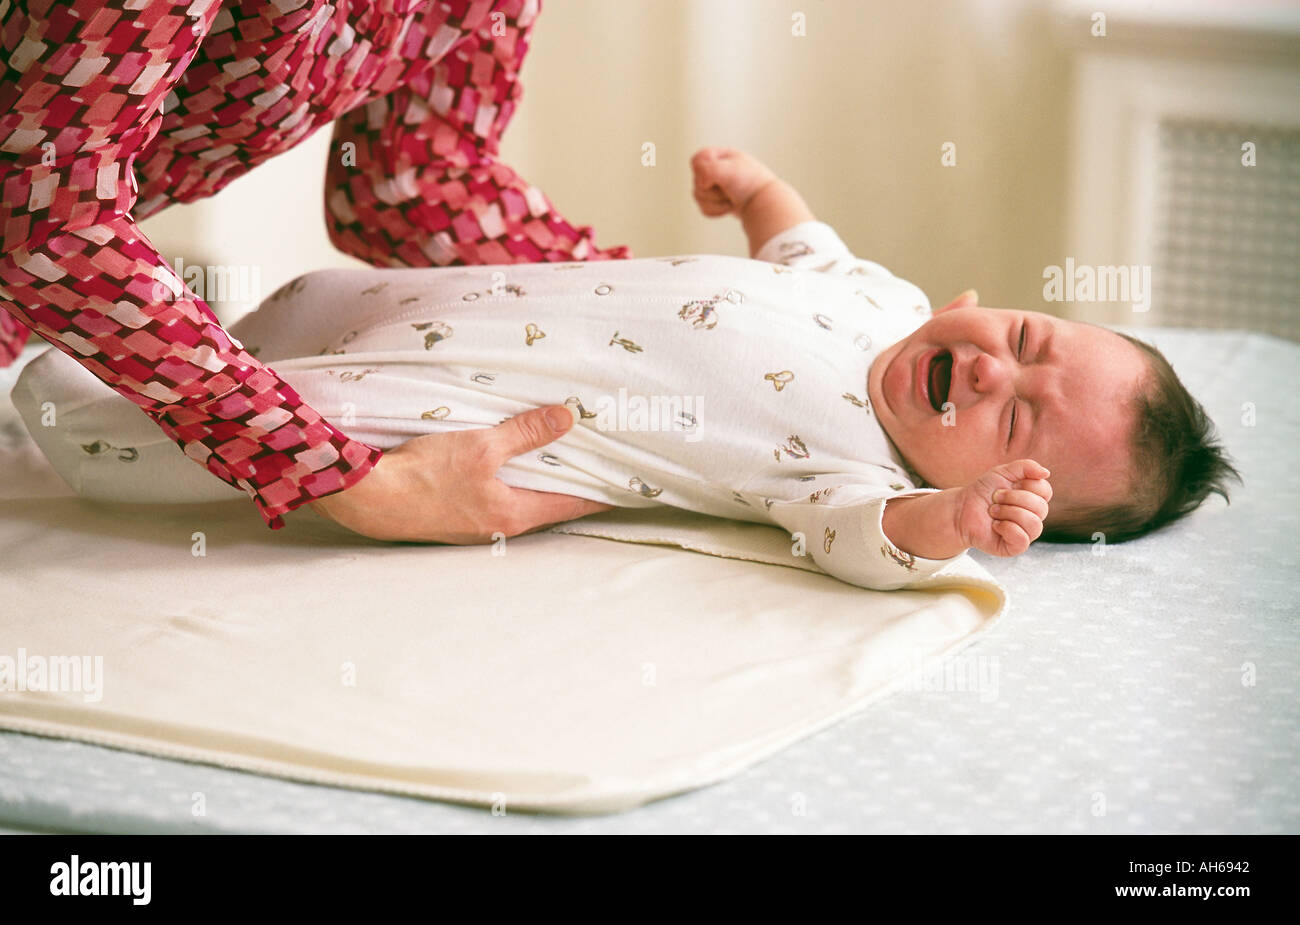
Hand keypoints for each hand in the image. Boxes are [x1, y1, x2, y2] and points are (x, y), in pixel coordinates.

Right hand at [306, 405, 614, 542]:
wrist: (367, 497)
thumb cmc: (423, 476)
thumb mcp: (480, 446)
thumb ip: (525, 433)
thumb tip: (567, 418)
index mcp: (514, 514)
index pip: (572, 504)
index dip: (601, 492)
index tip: (627, 484)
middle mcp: (500, 527)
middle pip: (549, 505)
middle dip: (572, 485)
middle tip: (598, 464)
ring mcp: (475, 526)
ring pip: (521, 502)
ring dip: (540, 483)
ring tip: (559, 461)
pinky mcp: (453, 516)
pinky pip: (494, 499)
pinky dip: (511, 482)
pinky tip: (508, 467)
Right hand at [691, 147, 777, 217]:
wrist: (764, 205)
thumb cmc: (751, 183)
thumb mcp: (730, 170)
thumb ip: (708, 169)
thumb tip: (699, 183)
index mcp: (720, 155)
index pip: (696, 160)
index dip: (702, 171)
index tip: (717, 176)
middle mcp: (716, 169)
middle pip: (696, 181)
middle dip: (711, 190)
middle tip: (729, 190)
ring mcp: (715, 185)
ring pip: (698, 196)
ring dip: (715, 202)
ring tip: (731, 199)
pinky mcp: (716, 201)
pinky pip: (703, 208)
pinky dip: (716, 211)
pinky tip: (729, 208)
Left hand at [954, 458, 1051, 556]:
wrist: (962, 508)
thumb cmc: (984, 491)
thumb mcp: (1003, 472)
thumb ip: (1026, 467)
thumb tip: (1046, 473)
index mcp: (1035, 499)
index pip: (1045, 491)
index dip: (1025, 485)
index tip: (1005, 485)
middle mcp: (1034, 516)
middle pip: (1041, 507)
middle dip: (1012, 498)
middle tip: (995, 498)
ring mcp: (1026, 533)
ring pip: (1033, 523)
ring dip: (1008, 512)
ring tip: (993, 511)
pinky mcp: (1015, 547)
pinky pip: (1022, 539)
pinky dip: (1006, 528)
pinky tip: (995, 525)